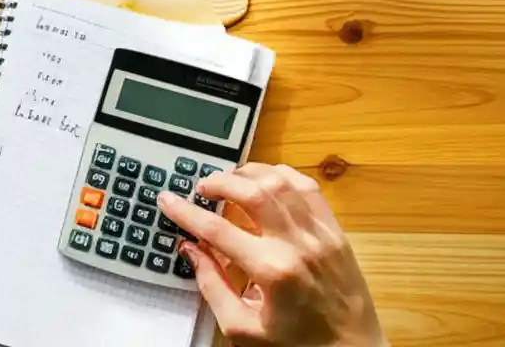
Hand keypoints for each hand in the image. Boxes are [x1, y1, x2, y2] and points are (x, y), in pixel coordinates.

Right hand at [158, 163, 386, 346]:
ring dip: (250, 173)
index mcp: (271, 271)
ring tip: (231, 180)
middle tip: (201, 187)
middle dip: (219, 182)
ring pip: (281, 182)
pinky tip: (267, 180)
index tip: (168, 200)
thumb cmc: (296, 346)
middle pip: (252, 192)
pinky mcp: (336, 233)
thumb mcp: (242, 329)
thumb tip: (191, 250)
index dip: (186, 212)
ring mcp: (321, 235)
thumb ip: (212, 286)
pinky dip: (284, 176)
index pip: (217, 230)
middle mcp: (297, 245)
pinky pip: (309, 189)